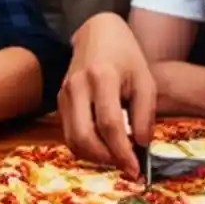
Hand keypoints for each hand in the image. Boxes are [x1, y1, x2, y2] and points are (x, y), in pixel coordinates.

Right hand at [58, 12, 156, 177]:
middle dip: (106, 159)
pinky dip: (86, 147)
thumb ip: (145, 113)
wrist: (98, 34)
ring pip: (72, 139)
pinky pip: (69, 133)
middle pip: (84, 136)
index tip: (136, 169)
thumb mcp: (145, 80)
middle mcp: (78, 86)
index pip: (110, 124)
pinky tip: (103, 148)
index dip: (122, 151)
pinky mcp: (60, 100)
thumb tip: (141, 145)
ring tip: (116, 159)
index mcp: (102, 77)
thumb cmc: (126, 56)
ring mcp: (64, 93)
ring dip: (94, 157)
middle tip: (125, 167)